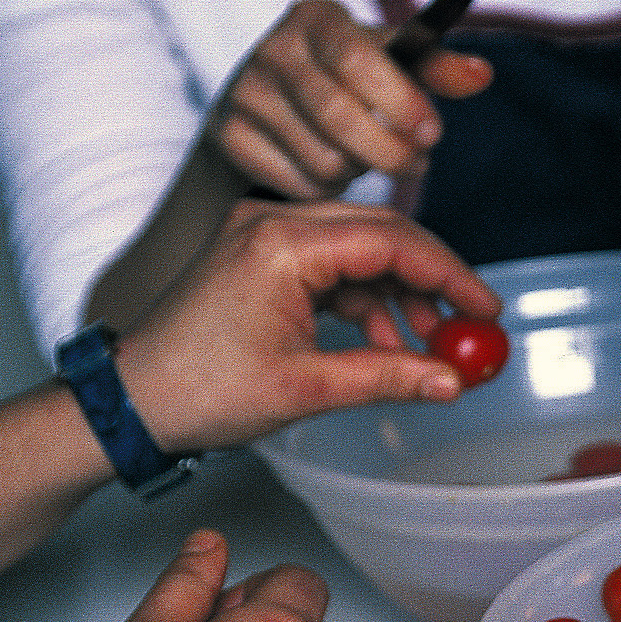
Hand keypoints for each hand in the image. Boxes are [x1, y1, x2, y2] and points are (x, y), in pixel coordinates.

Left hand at [113, 199, 503, 455]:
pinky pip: (331, 265)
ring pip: (359, 250)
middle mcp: (272, 222)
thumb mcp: (307, 389)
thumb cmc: (202, 390)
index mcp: (283, 243)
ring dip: (398, 297)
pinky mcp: (259, 254)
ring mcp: (263, 233)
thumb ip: (387, 376)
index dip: (450, 275)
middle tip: (471, 326)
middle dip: (431, 283)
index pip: (391, 240)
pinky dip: (364, 301)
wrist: (133, 399)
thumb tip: (450, 381)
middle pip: (381, 234)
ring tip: (428, 350)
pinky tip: (386, 344)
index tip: (487, 309)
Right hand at [205, 0, 492, 198]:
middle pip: (338, 117)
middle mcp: (273, 48)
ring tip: (364, 161)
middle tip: (415, 165)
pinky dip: (324, 189)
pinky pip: (297, 182)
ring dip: (357, 173)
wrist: (269, 107)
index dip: (399, 102)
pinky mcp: (228, 136)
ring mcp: (244, 92)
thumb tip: (482, 75)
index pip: (357, 57)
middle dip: (389, 153)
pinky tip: (329, 172)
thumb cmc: (346, 80)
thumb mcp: (392, 65)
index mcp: (317, 17)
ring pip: (321, 159)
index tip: (432, 135)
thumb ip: (436, 69)